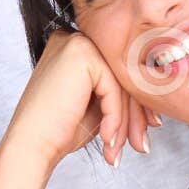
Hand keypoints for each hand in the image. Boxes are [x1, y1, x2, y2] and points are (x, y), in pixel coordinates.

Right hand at [4, 28, 160, 170]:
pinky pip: (114, 88)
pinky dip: (115, 117)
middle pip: (122, 75)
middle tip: (141, 145)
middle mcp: (75, 39)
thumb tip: (157, 98)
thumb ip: (120, 93)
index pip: (117, 73)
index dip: (134, 104)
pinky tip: (107, 139)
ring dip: (127, 121)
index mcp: (75, 48)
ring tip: (119, 149)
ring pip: (121, 82)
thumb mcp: (98, 107)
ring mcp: (77, 42)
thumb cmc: (59, 131)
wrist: (32, 145)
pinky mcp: (81, 53)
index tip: (146, 130)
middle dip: (135, 115)